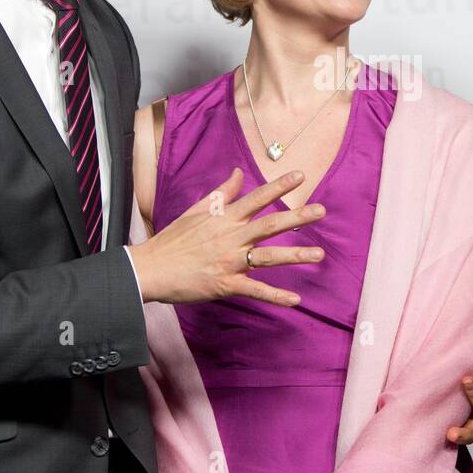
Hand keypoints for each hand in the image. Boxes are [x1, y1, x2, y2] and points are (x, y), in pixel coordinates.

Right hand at [128, 168, 324, 306]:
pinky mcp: (225, 284)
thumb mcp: (196, 210)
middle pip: (269, 225)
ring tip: (319, 254)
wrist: (150, 268)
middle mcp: (230, 237)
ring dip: (295, 256)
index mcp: (224, 218)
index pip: (256, 198)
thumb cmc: (173, 240)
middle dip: (296, 217)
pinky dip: (275, 296)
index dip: (278, 186)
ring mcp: (229, 261)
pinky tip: (295, 300)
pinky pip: (255, 290)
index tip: (300, 176)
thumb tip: (238, 172)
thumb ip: (221, 193)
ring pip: (267, 257)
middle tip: (321, 211)